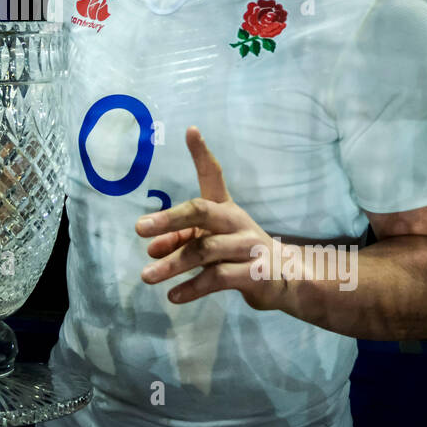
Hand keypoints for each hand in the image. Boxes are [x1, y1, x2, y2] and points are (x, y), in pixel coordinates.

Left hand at [136, 126, 287, 308]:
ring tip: (146, 276)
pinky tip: (173, 295)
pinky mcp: (254, 273)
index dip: (202, 153)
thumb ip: (180, 240)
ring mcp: (247, 246)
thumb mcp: (209, 241)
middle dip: (170, 219)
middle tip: (140, 228)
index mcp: (225, 207)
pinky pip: (218, 279)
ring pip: (205, 251)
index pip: (213, 175)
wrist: (286, 278)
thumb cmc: (238, 252)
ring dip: (172, 264)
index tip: (190, 130)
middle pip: (202, 212)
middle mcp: (236, 221)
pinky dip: (192, 288)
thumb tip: (152, 249)